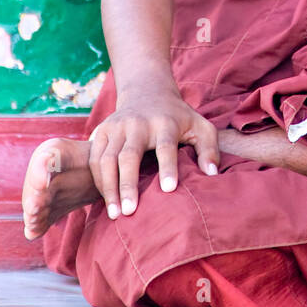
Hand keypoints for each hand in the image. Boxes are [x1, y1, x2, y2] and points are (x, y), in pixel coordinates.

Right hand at [88, 87, 219, 219]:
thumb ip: (210, 149)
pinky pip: (94, 158)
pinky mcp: (101, 131)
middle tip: (130, 212)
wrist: (148, 92)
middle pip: (128, 156)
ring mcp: (116, 126)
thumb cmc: (178, 118)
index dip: (168, 167)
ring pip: (106, 159)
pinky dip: (97, 180)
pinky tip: (106, 200)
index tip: (169, 189)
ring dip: (108, 188)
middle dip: (128, 185)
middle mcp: (137, 124)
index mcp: (165, 123)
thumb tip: (212, 174)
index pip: (166, 146)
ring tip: (115, 215)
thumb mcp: (200, 127)